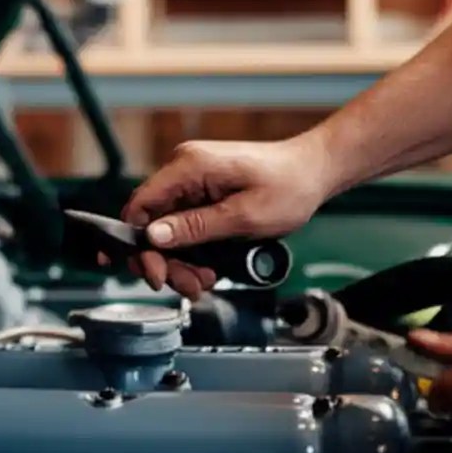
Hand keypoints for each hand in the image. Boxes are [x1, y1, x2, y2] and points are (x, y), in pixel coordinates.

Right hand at [111, 136, 331, 299]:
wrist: (314, 172)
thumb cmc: (288, 188)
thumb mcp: (244, 216)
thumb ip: (196, 226)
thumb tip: (152, 235)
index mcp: (189, 166)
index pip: (141, 204)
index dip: (137, 243)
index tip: (154, 274)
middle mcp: (184, 169)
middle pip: (151, 222)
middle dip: (165, 260)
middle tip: (187, 286)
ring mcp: (192, 180)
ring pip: (167, 230)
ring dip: (181, 261)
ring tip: (203, 281)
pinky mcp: (202, 192)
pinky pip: (184, 225)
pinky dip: (193, 251)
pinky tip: (208, 269)